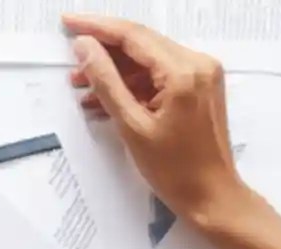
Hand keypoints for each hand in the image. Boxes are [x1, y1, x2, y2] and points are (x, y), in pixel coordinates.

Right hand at [63, 14, 255, 231]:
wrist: (212, 195)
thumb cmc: (174, 169)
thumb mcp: (132, 126)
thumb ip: (106, 82)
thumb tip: (85, 47)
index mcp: (184, 71)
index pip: (134, 37)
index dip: (98, 27)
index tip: (68, 22)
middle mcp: (198, 63)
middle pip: (141, 44)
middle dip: (104, 50)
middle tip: (69, 58)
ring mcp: (201, 74)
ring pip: (148, 60)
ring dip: (115, 70)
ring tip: (80, 85)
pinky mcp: (199, 87)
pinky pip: (158, 76)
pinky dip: (131, 84)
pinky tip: (104, 98)